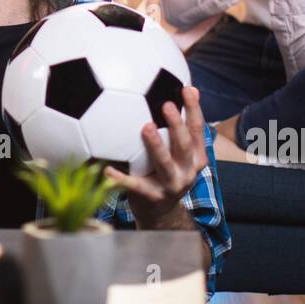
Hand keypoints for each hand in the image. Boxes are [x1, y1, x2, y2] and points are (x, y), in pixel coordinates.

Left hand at [104, 86, 207, 225]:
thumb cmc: (164, 172)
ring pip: (165, 164)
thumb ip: (178, 127)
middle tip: (167, 105)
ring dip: (157, 145)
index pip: (197, 130)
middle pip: (184, 146)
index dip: (194, 110)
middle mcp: (187, 171)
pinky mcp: (151, 198)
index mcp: (195, 157)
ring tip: (146, 128)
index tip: (187, 89)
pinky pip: (134, 185)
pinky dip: (120, 177)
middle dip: (177, 125)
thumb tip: (184, 88)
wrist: (161, 215)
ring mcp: (171, 186)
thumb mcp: (178, 152)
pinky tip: (107, 168)